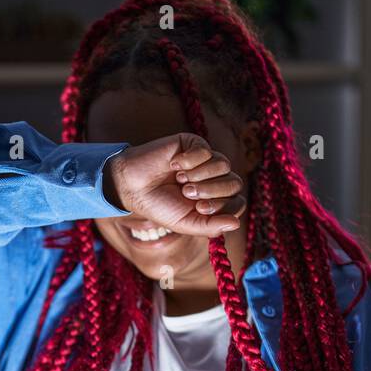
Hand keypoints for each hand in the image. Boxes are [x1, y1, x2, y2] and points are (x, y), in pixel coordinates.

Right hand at [104, 133, 246, 236]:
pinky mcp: (195, 144)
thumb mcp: (184, 224)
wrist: (133, 186)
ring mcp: (206, 161)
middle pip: (235, 183)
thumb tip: (236, 223)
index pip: (237, 202)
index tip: (199, 208)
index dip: (224, 206)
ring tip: (180, 179)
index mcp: (215, 201)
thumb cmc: (159, 206)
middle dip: (212, 190)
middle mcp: (214, 180)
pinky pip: (206, 150)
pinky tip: (173, 164)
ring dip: (200, 175)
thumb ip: (210, 226)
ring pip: (224, 165)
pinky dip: (190, 160)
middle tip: (187, 192)